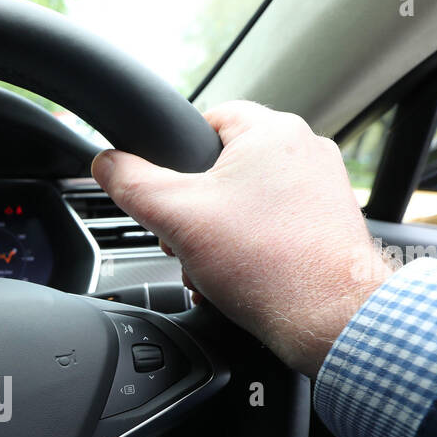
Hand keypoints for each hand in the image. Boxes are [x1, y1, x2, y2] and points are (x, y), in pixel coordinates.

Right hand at [91, 101, 394, 378]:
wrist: (328, 317)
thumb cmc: (269, 264)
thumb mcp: (175, 217)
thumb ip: (130, 183)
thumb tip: (105, 163)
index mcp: (272, 130)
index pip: (207, 119)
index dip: (177, 157)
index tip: (169, 191)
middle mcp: (306, 150)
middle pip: (226, 166)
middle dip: (198, 206)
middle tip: (190, 238)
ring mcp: (323, 187)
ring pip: (249, 200)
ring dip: (222, 232)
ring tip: (217, 264)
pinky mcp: (330, 223)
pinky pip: (276, 224)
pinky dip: (253, 248)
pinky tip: (243, 276)